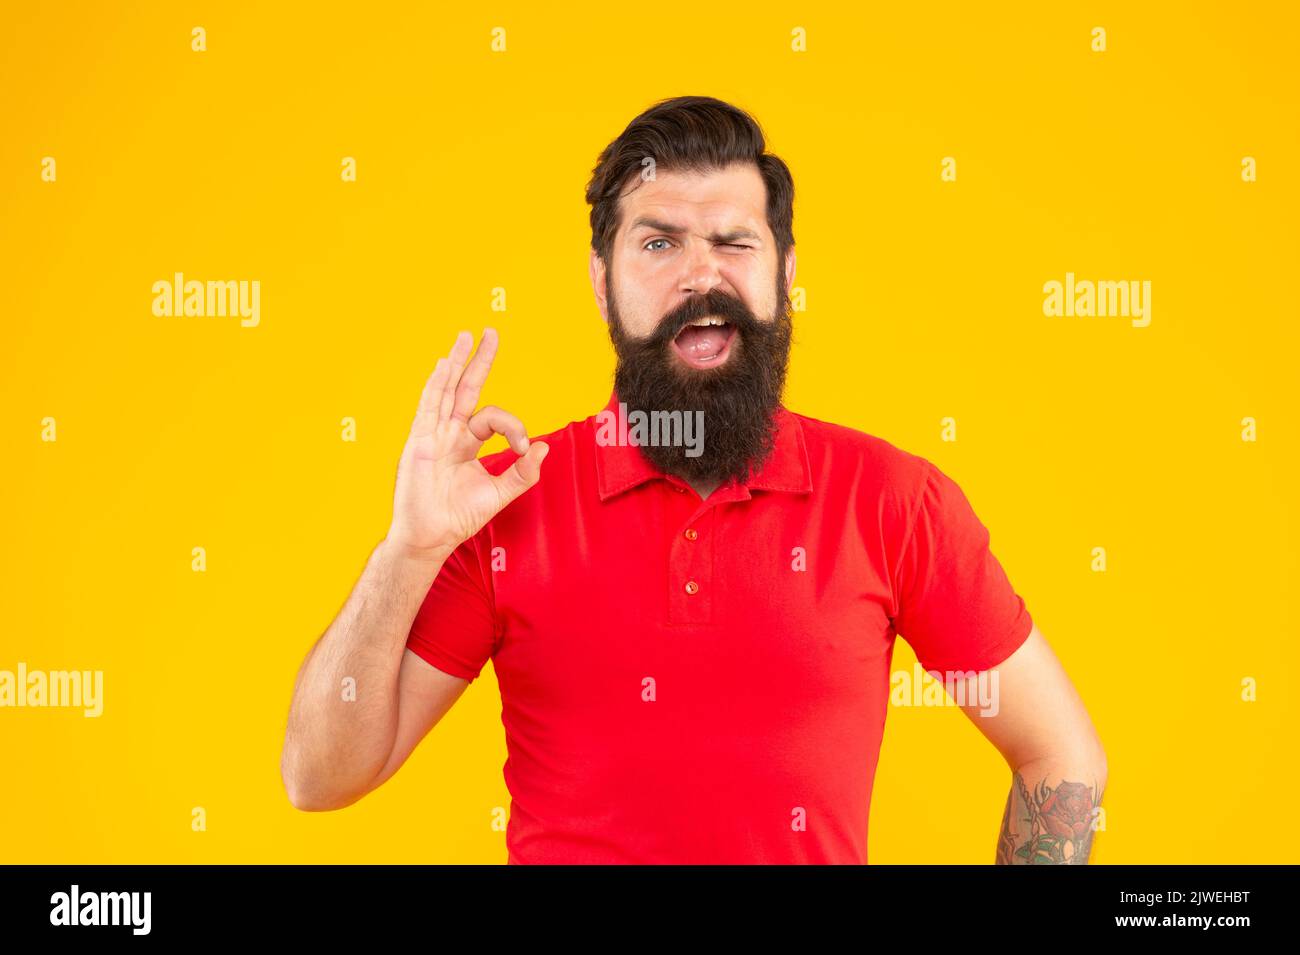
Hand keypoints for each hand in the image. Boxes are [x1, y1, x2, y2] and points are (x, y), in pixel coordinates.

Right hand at [386, 328, 547, 560]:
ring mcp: (433, 435)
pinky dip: (437, 385)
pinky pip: (429, 407)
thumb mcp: (498, 494)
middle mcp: (449, 433)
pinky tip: (444, 364)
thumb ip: (522, 473)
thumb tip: (544, 448)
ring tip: (466, 337)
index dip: (514, 427)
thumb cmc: (459, 518)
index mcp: (467, 443)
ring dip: (456, 363)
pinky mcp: (420, 442)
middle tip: (490, 332)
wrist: (431, 537)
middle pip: (466, 388)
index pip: (494, 418)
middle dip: (479, 361)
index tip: (524, 448)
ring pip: (446, 391)